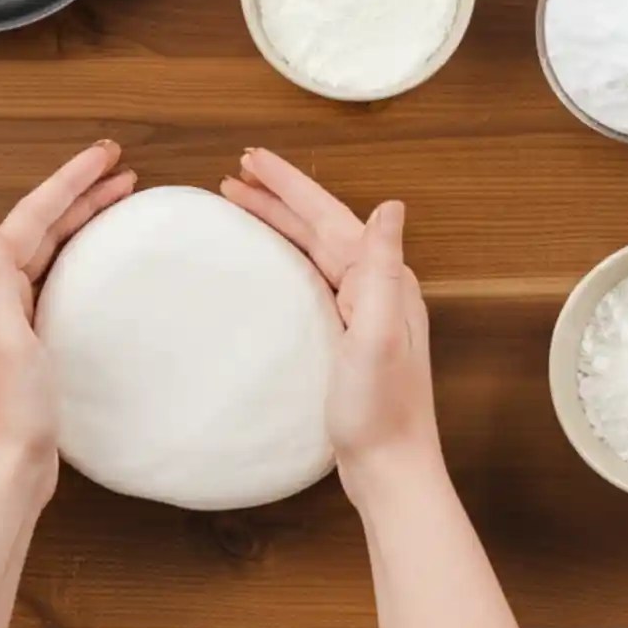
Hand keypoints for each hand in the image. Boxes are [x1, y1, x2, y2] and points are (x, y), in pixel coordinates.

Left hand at [0, 140, 135, 502]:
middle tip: (121, 167)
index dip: (68, 182)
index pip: (30, 218)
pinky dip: (78, 256)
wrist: (4, 474)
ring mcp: (10, 319)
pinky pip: (56, 279)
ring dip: (81, 220)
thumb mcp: (4, 340)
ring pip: (50, 250)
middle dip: (79, 193)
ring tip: (117, 198)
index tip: (106, 155)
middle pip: (41, 228)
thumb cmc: (7, 414)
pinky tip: (96, 258)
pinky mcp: (28, 341)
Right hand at [220, 149, 437, 502]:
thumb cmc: (380, 410)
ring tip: (241, 202)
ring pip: (313, 249)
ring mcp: (362, 311)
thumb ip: (384, 269)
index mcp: (384, 280)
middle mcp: (377, 287)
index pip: (329, 216)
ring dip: (280, 222)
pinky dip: (286, 257)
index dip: (290, 185)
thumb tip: (392, 206)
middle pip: (319, 226)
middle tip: (235, 172)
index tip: (252, 159)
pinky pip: (312, 277)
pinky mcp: (347, 334)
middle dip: (279, 196)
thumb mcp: (379, 336)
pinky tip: (270, 259)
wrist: (389, 468)